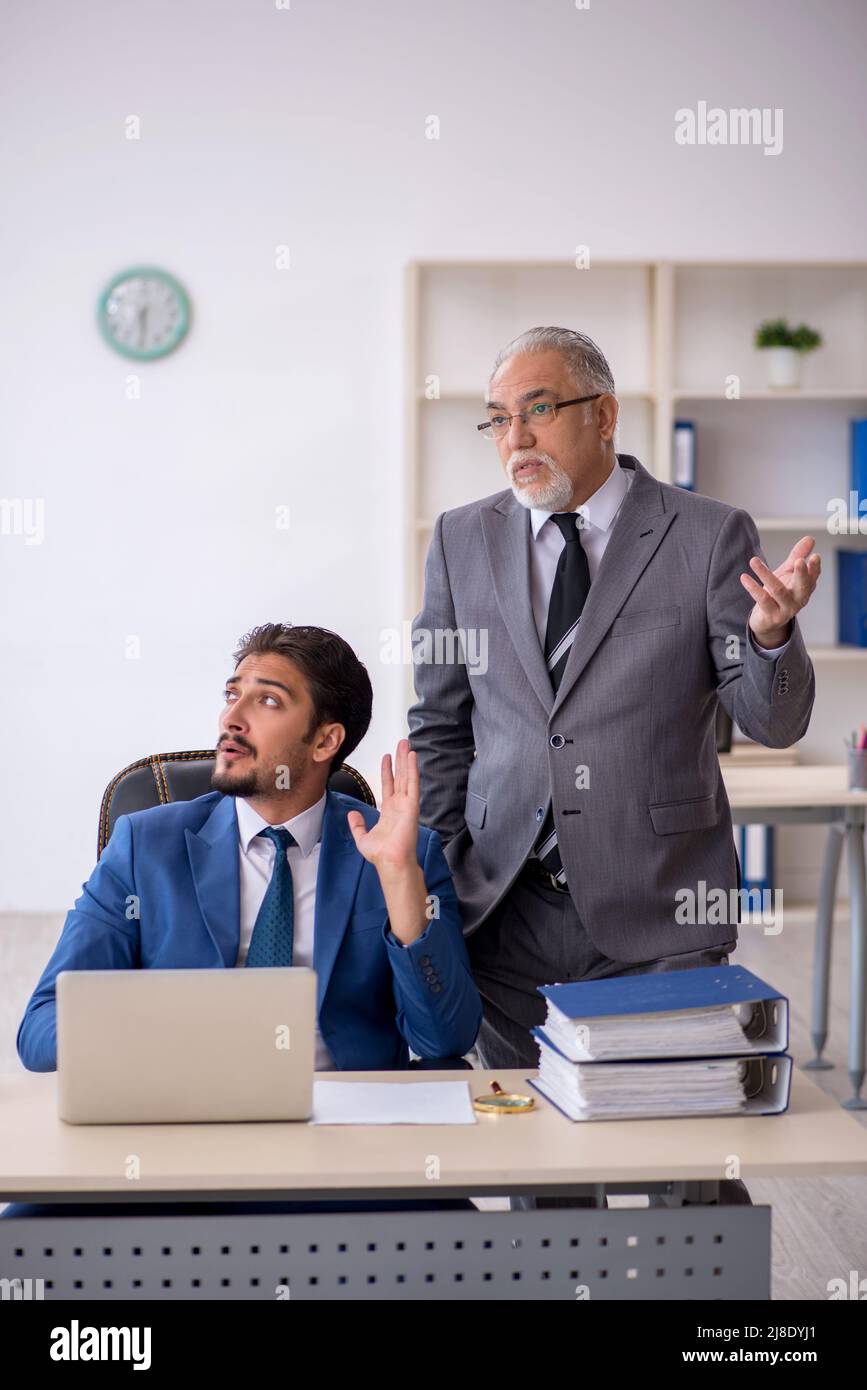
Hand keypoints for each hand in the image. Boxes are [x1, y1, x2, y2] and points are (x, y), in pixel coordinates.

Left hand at [347, 739, 418, 872]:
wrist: (390, 862)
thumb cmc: (380, 855)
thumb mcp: (362, 838)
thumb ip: (357, 825)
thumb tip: (352, 814)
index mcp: (389, 812)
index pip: (389, 786)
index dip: (387, 771)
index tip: (386, 757)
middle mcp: (399, 806)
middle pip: (400, 777)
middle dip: (400, 760)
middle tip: (401, 744)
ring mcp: (407, 804)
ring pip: (407, 777)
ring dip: (407, 760)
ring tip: (406, 745)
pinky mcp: (412, 806)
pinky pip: (412, 784)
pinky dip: (413, 770)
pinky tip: (412, 757)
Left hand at [741, 535, 820, 647]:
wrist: (767, 621)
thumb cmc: (779, 594)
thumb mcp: (788, 573)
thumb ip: (798, 556)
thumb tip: (810, 538)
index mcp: (805, 588)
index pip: (813, 577)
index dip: (814, 568)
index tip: (815, 556)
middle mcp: (799, 599)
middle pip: (803, 587)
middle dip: (802, 574)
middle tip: (799, 561)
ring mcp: (786, 609)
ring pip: (778, 591)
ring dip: (765, 575)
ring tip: (753, 560)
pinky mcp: (771, 616)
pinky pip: (762, 600)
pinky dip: (753, 588)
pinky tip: (744, 577)